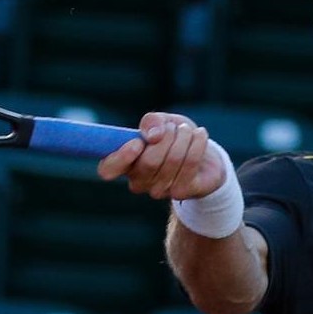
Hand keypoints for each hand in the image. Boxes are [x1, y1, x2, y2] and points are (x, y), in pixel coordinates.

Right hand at [96, 112, 226, 200]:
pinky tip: (200, 134)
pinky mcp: (182, 192)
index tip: (137, 142)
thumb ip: (152, 121)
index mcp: (124, 164)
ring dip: (183, 137)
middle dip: (166, 136)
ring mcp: (159, 190)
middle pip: (148, 162)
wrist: (205, 156)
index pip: (107, 169)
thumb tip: (153, 135)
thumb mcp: (161, 122)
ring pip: (172, 161)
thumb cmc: (175, 138)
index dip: (120, 157)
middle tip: (174, 128)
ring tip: (187, 130)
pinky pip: (189, 164)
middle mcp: (138, 182)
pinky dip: (197, 143)